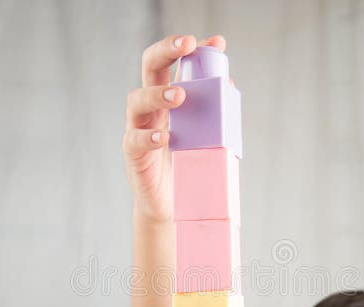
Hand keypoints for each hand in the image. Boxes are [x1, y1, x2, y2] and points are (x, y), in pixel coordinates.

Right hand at [122, 34, 226, 222]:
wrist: (172, 206)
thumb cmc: (188, 166)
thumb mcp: (206, 136)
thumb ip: (215, 111)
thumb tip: (229, 84)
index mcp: (168, 98)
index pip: (173, 63)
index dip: (188, 48)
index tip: (213, 42)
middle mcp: (151, 107)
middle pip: (150, 68)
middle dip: (166, 50)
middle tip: (186, 44)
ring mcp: (139, 129)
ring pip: (137, 100)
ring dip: (157, 93)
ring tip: (179, 95)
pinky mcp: (134, 156)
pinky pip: (134, 141)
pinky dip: (149, 137)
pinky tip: (165, 137)